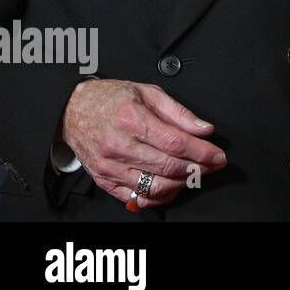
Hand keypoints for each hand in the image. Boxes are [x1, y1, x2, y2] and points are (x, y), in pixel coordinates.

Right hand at [60, 79, 226, 209]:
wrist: (72, 110)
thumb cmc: (111, 99)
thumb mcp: (148, 93)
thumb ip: (179, 113)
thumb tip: (204, 129)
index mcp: (132, 120)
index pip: (175, 143)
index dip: (202, 152)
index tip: (218, 156)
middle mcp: (119, 146)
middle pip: (168, 166)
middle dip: (197, 168)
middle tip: (212, 165)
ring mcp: (109, 167)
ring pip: (154, 186)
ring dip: (181, 183)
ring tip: (193, 174)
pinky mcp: (104, 180)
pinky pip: (136, 197)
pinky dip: (158, 196)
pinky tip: (171, 185)